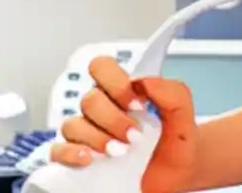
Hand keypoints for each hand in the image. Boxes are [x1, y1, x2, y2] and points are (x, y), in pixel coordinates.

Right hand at [51, 56, 198, 192]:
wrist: (179, 174)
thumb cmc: (177, 142)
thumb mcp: (183, 115)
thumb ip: (172, 91)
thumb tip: (144, 79)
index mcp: (122, 92)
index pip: (101, 67)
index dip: (115, 82)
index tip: (137, 103)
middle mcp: (102, 110)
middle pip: (89, 99)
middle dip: (113, 119)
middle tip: (135, 135)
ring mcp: (89, 134)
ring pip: (72, 124)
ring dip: (97, 138)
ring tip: (120, 152)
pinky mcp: (79, 159)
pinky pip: (58, 151)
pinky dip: (71, 153)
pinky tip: (90, 158)